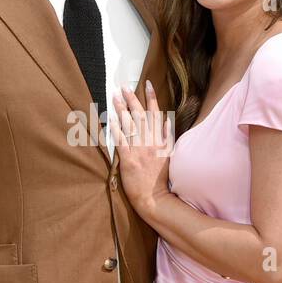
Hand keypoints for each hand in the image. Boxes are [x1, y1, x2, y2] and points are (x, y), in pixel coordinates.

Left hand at [112, 80, 172, 220]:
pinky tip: (111, 119)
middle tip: (124, 87)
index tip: (147, 84)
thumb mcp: (170, 155)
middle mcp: (151, 143)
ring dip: (122, 110)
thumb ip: (168, 136)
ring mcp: (139, 151)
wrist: (154, 198)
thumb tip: (167, 119)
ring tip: (116, 97)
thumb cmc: (160, 178)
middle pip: (141, 116)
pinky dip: (117, 130)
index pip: (156, 115)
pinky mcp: (129, 161)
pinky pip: (121, 142)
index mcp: (161, 141)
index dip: (152, 98)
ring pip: (130, 126)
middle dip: (133, 99)